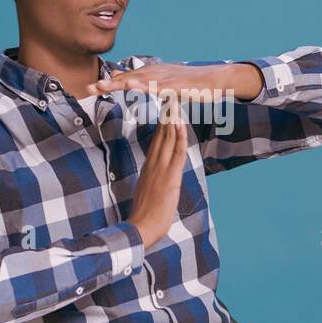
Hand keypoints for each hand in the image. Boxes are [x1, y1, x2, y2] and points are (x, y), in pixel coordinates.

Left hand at [86, 62, 263, 101]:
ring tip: (103, 87)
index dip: (106, 84)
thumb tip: (136, 85)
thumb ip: (150, 86)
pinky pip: (158, 86)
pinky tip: (134, 86)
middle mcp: (155, 72)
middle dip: (106, 84)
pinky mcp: (176, 84)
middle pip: (126, 78)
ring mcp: (165, 77)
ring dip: (119, 83)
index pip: (124, 79)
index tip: (88, 90)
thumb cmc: (191, 85)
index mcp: (151, 74)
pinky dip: (145, 86)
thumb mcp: (166, 86)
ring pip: (138, 80)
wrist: (215, 80)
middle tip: (87, 89)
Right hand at [126, 96, 189, 247]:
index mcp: (149, 167)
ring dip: (173, 119)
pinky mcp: (169, 177)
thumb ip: (153, 182)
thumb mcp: (148, 193)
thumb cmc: (144, 217)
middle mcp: (153, 164)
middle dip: (167, 113)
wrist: (140, 229)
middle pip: (161, 133)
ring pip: (168, 138)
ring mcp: (160, 169)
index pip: (157, 139)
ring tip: (176, 100)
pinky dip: (179, 137)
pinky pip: (175, 153)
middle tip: (170, 93)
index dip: (162, 122)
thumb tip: (156, 179)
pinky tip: (181, 124)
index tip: (166, 107)